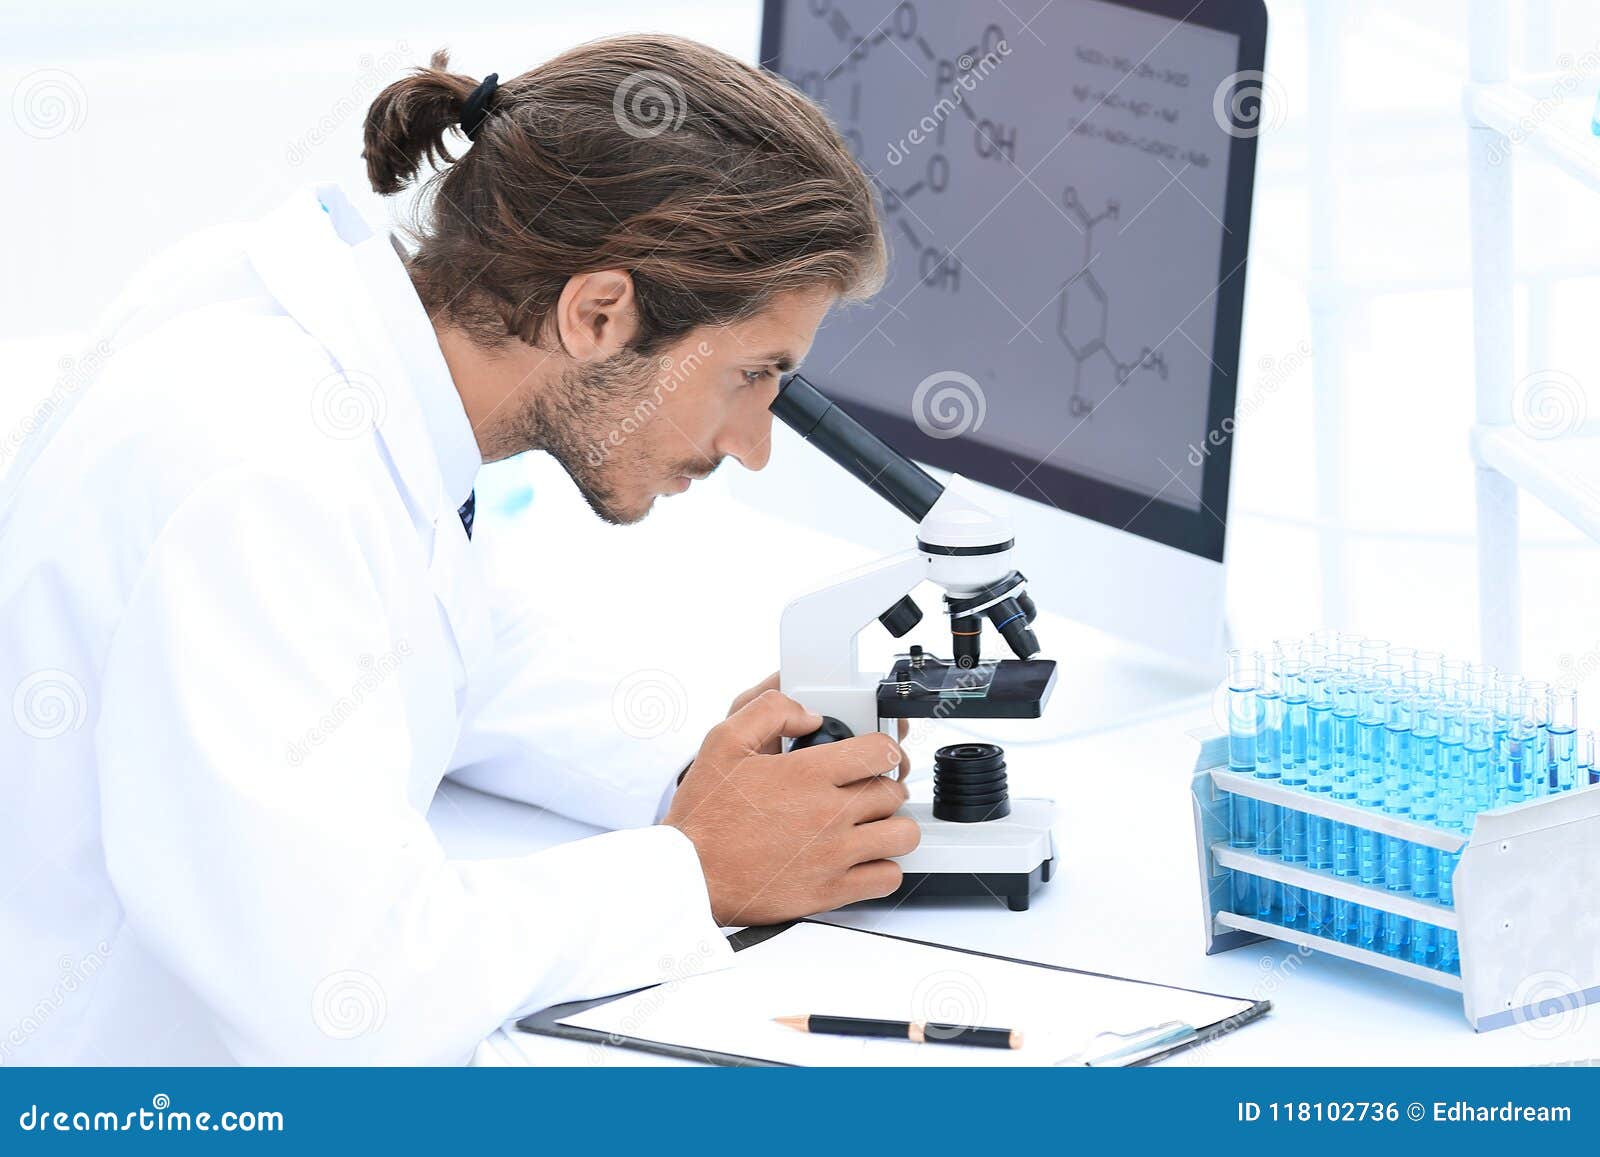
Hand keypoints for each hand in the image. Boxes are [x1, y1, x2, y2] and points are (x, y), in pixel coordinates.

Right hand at [667, 690, 919, 925]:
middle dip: (885, 786)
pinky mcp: (831, 891)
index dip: (884, 749)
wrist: (689, 875)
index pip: (880, 751)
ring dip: (893, 826)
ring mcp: (834, 855)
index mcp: (807, 774)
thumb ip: (768, 712)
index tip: (876, 756)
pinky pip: (887, 878)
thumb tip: (808, 714)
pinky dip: (884, 868)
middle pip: (893, 792)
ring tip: (872, 825)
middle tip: (867, 790)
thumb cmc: (705, 815)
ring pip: (902, 835)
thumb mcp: (723, 742)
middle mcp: (828, 813)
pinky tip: (864, 860)